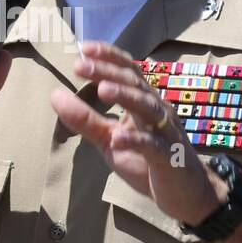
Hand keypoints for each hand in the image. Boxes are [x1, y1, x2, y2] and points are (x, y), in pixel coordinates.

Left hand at [49, 41, 222, 225]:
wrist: (186, 194)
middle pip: (135, 83)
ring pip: (148, 107)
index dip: (108, 57)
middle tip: (81, 65)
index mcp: (143, 102)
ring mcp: (165, 132)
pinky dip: (136, 140)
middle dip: (108, 72)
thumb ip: (85, 120)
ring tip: (102, 90)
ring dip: (125, 96)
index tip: (84, 48)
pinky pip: (153, 145)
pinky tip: (118, 138)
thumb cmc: (147, 162)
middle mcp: (157, 110)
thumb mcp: (110, 140)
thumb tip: (55, 96)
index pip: (128, 71)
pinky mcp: (169, 157)